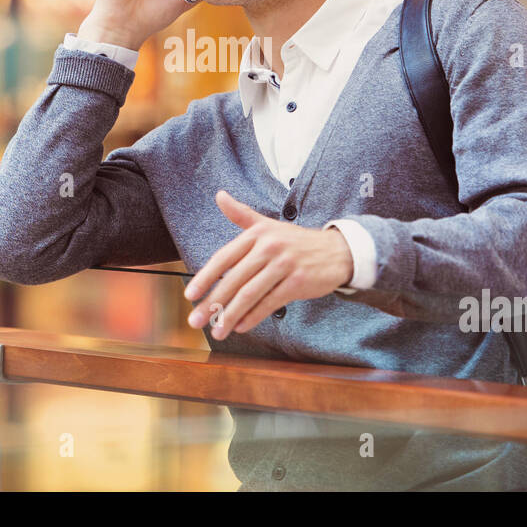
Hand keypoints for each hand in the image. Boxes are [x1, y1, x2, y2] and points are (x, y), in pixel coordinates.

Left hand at [184, 190, 354, 338]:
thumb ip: (241, 214)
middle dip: (212, 303)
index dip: (205, 278)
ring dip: (230, 316)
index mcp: (257, 234)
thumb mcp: (268, 224)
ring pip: (249, 294)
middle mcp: (269, 247)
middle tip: (196, 320)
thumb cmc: (296, 241)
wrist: (336, 251)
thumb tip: (219, 195)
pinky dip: (253, 317)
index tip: (190, 295)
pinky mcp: (297, 282)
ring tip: (217, 331)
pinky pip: (269, 303)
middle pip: (234, 280)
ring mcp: (284, 265)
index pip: (224, 258)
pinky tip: (240, 327)